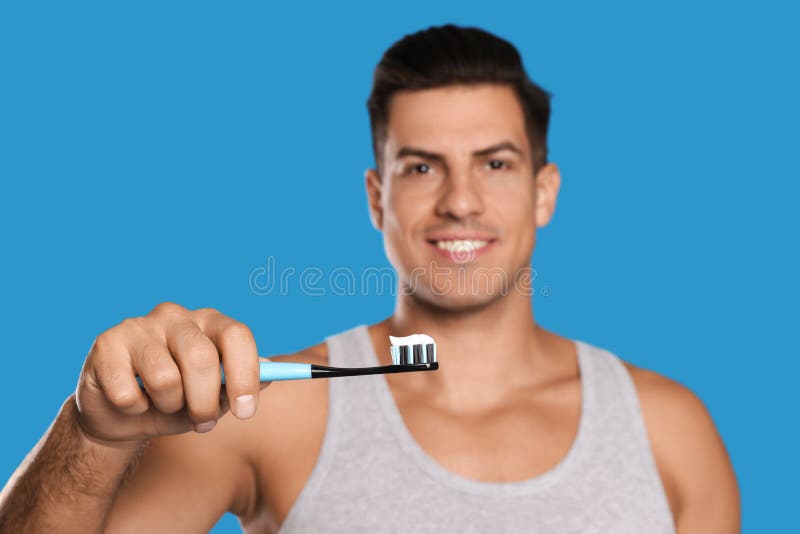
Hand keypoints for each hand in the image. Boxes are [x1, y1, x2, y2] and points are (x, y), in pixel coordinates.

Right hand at [74, 302, 269, 444]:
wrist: (121, 415)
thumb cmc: (177, 402)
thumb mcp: (214, 398)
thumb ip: (241, 385)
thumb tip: (269, 372)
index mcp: (210, 322)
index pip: (236, 335)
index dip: (244, 375)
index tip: (246, 411)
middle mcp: (176, 315)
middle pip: (201, 358)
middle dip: (205, 403)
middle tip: (203, 423)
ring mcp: (139, 325)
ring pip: (164, 378)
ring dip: (168, 406)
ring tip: (163, 405)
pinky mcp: (107, 343)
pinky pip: (128, 392)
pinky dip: (134, 410)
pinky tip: (131, 401)